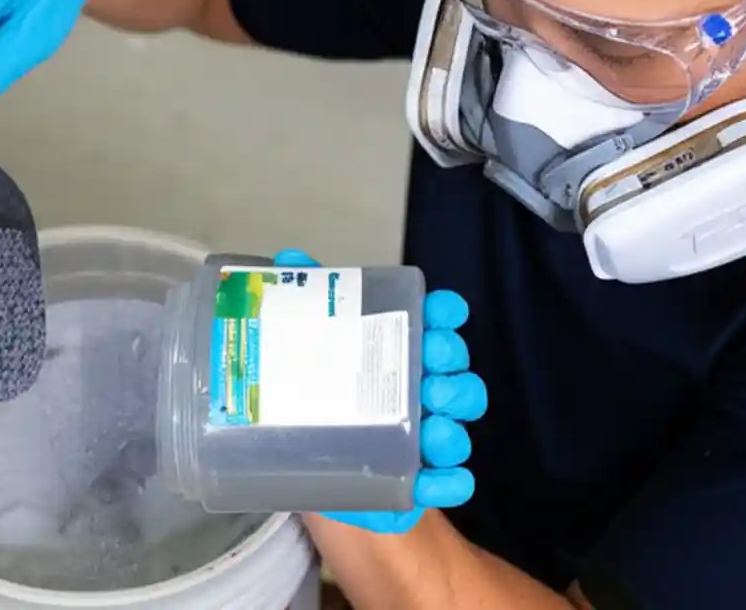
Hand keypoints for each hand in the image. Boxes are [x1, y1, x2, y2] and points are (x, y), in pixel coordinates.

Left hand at [273, 250, 485, 533]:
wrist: (303, 470)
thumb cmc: (315, 399)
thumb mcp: (303, 350)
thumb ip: (301, 307)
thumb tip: (288, 262)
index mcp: (396, 353)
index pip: (434, 323)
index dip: (444, 314)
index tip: (442, 311)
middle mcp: (417, 391)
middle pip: (455, 372)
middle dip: (452, 367)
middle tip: (432, 368)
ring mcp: (422, 439)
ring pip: (457, 426)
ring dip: (453, 425)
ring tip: (433, 428)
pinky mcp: (417, 483)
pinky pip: (449, 482)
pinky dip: (450, 481)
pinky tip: (440, 480)